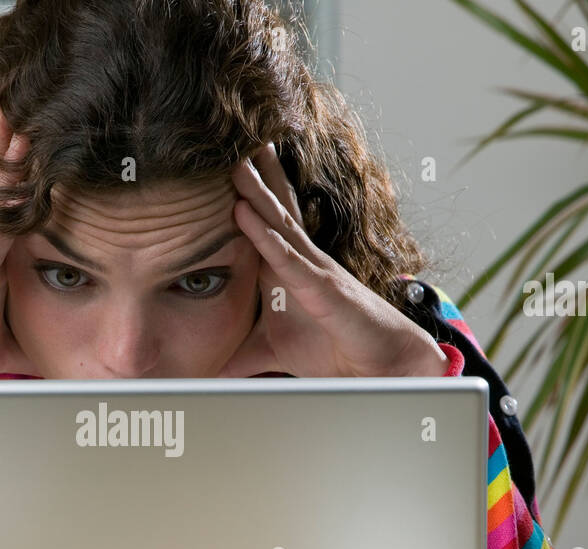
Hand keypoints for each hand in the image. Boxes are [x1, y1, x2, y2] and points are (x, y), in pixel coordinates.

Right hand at [0, 103, 40, 380]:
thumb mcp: (0, 344)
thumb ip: (27, 333)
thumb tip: (63, 343)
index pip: (12, 209)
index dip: (25, 173)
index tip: (44, 137)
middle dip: (13, 145)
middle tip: (28, 99)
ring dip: (5, 154)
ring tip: (19, 110)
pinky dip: (3, 198)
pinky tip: (19, 174)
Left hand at [218, 143, 447, 378]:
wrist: (379, 368)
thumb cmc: (331, 349)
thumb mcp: (272, 351)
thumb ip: (240, 355)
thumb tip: (208, 366)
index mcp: (289, 270)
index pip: (269, 222)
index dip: (254, 192)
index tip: (231, 161)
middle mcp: (303, 262)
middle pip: (276, 210)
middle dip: (255, 176)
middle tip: (231, 141)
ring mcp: (315, 271)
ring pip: (280, 225)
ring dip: (256, 194)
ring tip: (234, 163)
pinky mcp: (323, 289)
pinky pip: (288, 260)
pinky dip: (264, 237)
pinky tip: (244, 214)